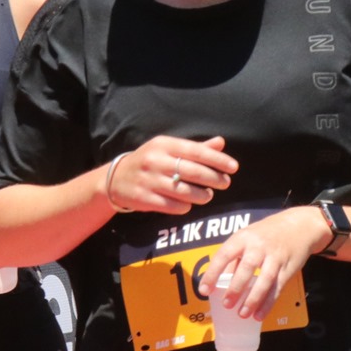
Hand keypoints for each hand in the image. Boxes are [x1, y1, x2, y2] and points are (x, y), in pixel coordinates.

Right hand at [107, 135, 236, 214]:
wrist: (116, 178)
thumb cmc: (150, 161)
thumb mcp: (168, 149)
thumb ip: (195, 148)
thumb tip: (220, 143)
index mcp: (164, 145)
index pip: (196, 151)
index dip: (217, 160)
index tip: (234, 167)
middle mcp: (156, 160)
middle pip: (193, 171)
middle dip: (214, 178)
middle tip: (225, 183)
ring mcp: (149, 180)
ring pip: (184, 191)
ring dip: (202, 195)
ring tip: (208, 195)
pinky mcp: (144, 198)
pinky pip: (173, 205)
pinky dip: (185, 206)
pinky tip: (188, 204)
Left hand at [208, 205, 327, 319]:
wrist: (300, 225)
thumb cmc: (267, 233)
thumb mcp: (247, 236)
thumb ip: (234, 257)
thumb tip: (217, 280)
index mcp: (244, 237)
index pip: (224, 255)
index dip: (213, 273)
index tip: (204, 290)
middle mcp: (259, 246)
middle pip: (247, 268)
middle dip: (236, 288)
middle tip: (227, 304)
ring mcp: (275, 258)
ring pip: (264, 280)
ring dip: (253, 299)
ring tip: (243, 314)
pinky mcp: (288, 269)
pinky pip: (277, 288)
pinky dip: (268, 303)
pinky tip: (259, 314)